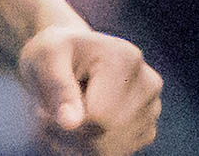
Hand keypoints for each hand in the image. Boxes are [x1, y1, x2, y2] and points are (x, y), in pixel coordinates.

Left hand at [17, 25, 161, 154]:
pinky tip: (82, 123)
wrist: (68, 57)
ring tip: (65, 116)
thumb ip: (58, 88)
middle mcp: (148, 82)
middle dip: (71, 133)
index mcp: (124, 58)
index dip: (68, 118)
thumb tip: (70, 123)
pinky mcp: (148, 128)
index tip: (48, 102)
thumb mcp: (45, 57)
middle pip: (107, 135)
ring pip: (112, 149)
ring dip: (78, 142)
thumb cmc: (53, 53)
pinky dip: (93, 147)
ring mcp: (152, 107)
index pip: (98, 115)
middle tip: (50, 113)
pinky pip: (118, 153)